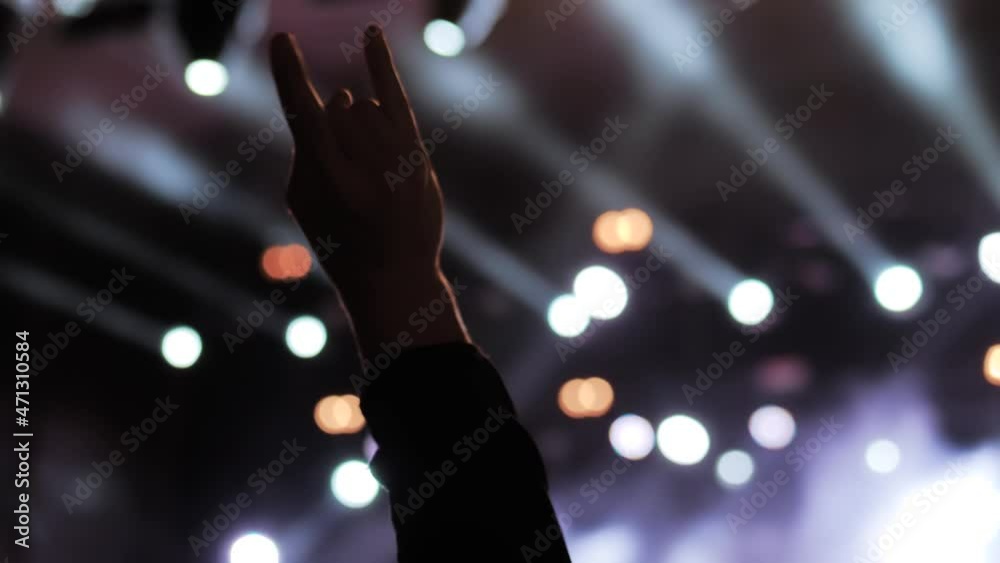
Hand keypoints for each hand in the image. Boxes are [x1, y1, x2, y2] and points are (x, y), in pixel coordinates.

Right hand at [270, 26, 443, 293]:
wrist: (395, 275)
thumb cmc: (339, 240)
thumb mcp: (305, 203)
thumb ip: (309, 149)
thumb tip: (339, 100)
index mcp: (325, 179)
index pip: (303, 113)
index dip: (290, 74)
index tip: (282, 38)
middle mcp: (363, 165)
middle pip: (338, 109)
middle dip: (334, 126)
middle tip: (346, 170)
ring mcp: (394, 159)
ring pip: (363, 107)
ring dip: (356, 127)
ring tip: (366, 169)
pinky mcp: (415, 155)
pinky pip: (396, 98)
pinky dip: (381, 66)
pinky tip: (371, 35)